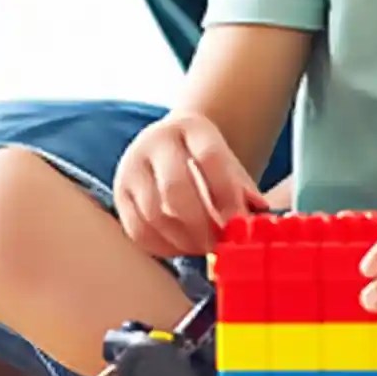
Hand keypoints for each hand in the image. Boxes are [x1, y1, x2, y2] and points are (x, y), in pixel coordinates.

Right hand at [113, 112, 267, 257]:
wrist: (170, 145)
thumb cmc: (206, 162)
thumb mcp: (228, 164)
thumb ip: (243, 190)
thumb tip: (257, 219)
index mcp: (191, 128)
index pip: (210, 159)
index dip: (227, 196)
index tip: (240, 225)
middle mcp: (155, 142)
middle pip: (175, 190)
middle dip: (201, 226)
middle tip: (218, 245)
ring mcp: (131, 167)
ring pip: (154, 214)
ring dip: (182, 240)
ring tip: (202, 247)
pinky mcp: (120, 194)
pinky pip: (137, 230)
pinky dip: (162, 247)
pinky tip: (181, 247)